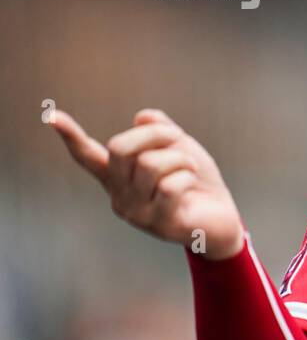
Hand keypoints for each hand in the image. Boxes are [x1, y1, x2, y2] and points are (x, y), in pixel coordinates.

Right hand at [50, 107, 245, 260]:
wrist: (223, 219)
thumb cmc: (198, 183)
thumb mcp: (180, 149)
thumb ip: (161, 131)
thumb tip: (141, 116)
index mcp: (118, 177)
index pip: (87, 156)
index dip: (70, 135)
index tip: (50, 115)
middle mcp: (119, 196)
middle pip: (121, 148)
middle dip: (155, 134)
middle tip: (177, 137)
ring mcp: (136, 213)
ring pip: (149, 164)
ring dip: (179, 157)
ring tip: (190, 167)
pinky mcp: (159, 224)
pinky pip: (170, 185)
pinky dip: (188, 175)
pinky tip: (194, 185)